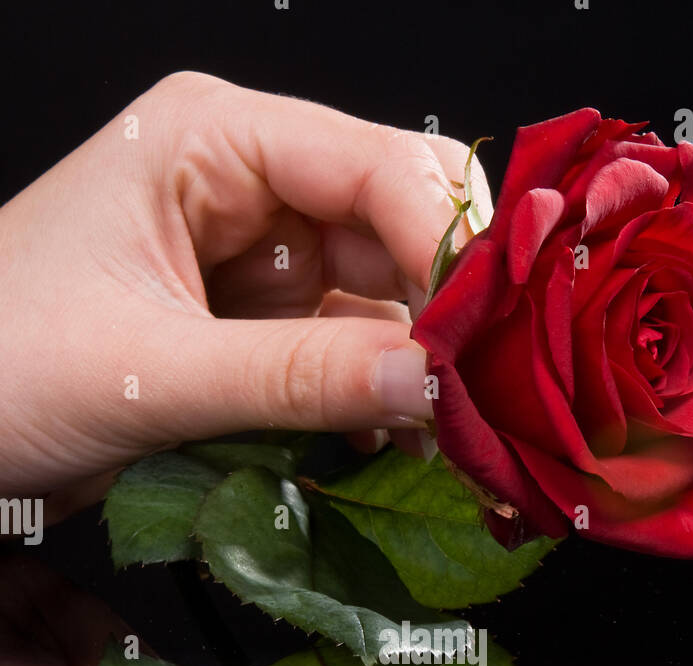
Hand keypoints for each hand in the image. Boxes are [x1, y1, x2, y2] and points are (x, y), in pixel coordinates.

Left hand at [0, 71, 490, 493]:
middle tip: (488, 397)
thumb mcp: (152, 372)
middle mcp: (245, 188)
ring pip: (382, 303)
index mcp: (210, 142)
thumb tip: (429, 385)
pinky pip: (345, 358)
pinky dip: (378, 403)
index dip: (447, 248)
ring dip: (417, 371)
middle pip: (395, 230)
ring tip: (454, 441)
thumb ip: (296, 380)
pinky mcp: (254, 333)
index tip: (493, 336)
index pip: (375, 166)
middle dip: (444, 314)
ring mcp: (254, 265)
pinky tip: (403, 449)